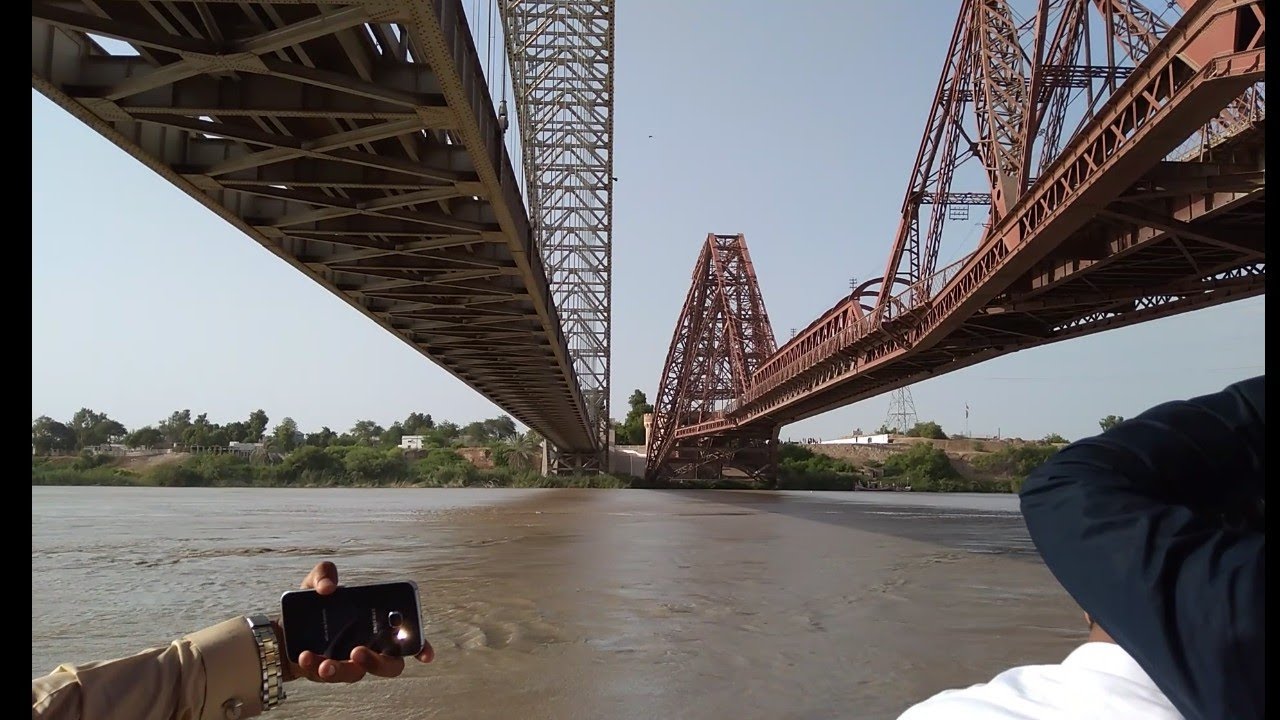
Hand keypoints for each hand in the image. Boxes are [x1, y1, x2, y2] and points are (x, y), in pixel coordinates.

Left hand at [280, 561, 434, 683]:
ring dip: (341, 670)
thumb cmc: (312, 607)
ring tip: (325, 663)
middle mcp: (368, 647)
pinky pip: (326, 675)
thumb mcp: (316, 583)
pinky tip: (305, 656)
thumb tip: (328, 587)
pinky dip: (315, 667)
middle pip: (389, 665)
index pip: (406, 639)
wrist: (283, 629)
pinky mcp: (326, 672)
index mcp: (375, 626)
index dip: (421, 648)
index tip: (425, 655)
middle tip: (359, 651)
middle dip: (378, 663)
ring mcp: (348, 662)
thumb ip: (324, 574)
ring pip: (356, 674)